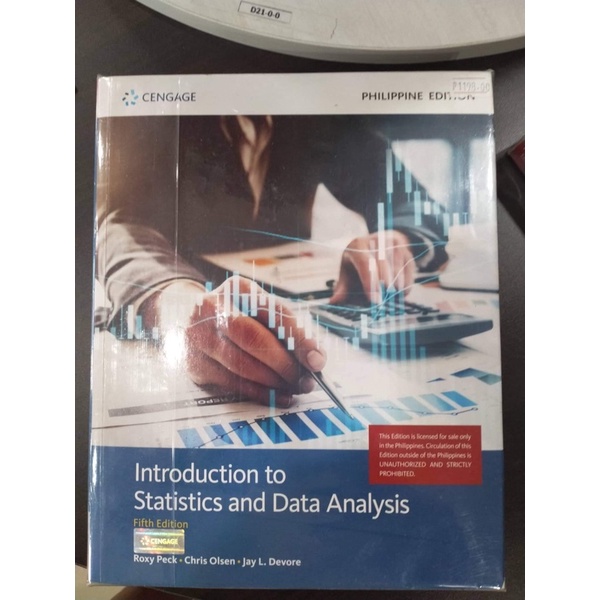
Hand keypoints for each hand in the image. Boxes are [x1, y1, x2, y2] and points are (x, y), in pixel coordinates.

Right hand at [148, 277, 326, 406]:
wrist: (190, 319)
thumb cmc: (239, 315)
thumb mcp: (263, 311)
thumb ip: (290, 330)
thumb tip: (315, 359)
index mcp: (237, 289)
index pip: (273, 312)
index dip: (298, 339)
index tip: (317, 359)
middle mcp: (212, 308)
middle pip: (253, 338)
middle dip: (285, 364)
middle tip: (306, 380)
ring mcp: (198, 336)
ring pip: (241, 364)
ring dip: (274, 382)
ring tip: (295, 387)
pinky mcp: (193, 362)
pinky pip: (231, 383)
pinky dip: (259, 393)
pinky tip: (279, 396)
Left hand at [330, 230, 415, 304]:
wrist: (378, 243)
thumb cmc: (359, 262)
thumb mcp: (348, 271)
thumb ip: (342, 287)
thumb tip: (334, 301)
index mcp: (358, 245)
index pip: (365, 264)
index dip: (370, 283)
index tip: (374, 300)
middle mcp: (376, 240)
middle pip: (383, 266)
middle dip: (384, 288)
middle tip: (383, 304)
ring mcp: (393, 243)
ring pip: (398, 269)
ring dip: (397, 288)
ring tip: (392, 300)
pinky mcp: (407, 250)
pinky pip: (409, 271)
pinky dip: (406, 284)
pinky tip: (401, 293)